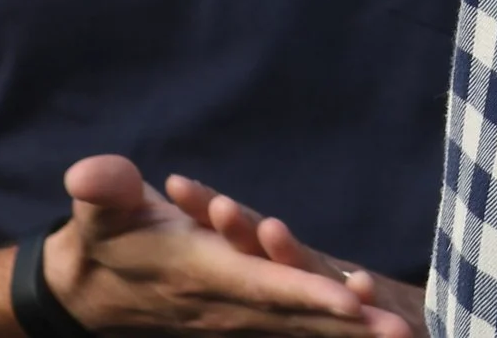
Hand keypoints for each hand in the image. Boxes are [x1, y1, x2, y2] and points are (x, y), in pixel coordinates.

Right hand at [43, 154, 405, 335]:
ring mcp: (240, 314)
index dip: (308, 296)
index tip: (354, 302)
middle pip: (301, 316)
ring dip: (353, 331)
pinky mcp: (247, 313)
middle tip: (403, 330)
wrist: (92, 287)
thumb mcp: (99, 209)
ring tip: (404, 333)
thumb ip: (103, 191)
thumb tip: (91, 174)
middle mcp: (230, 302)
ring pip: (306, 325)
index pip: (264, 288)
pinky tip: (372, 328)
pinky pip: (299, 325)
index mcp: (204, 274)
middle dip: (351, 325)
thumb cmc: (103, 238)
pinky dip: (335, 328)